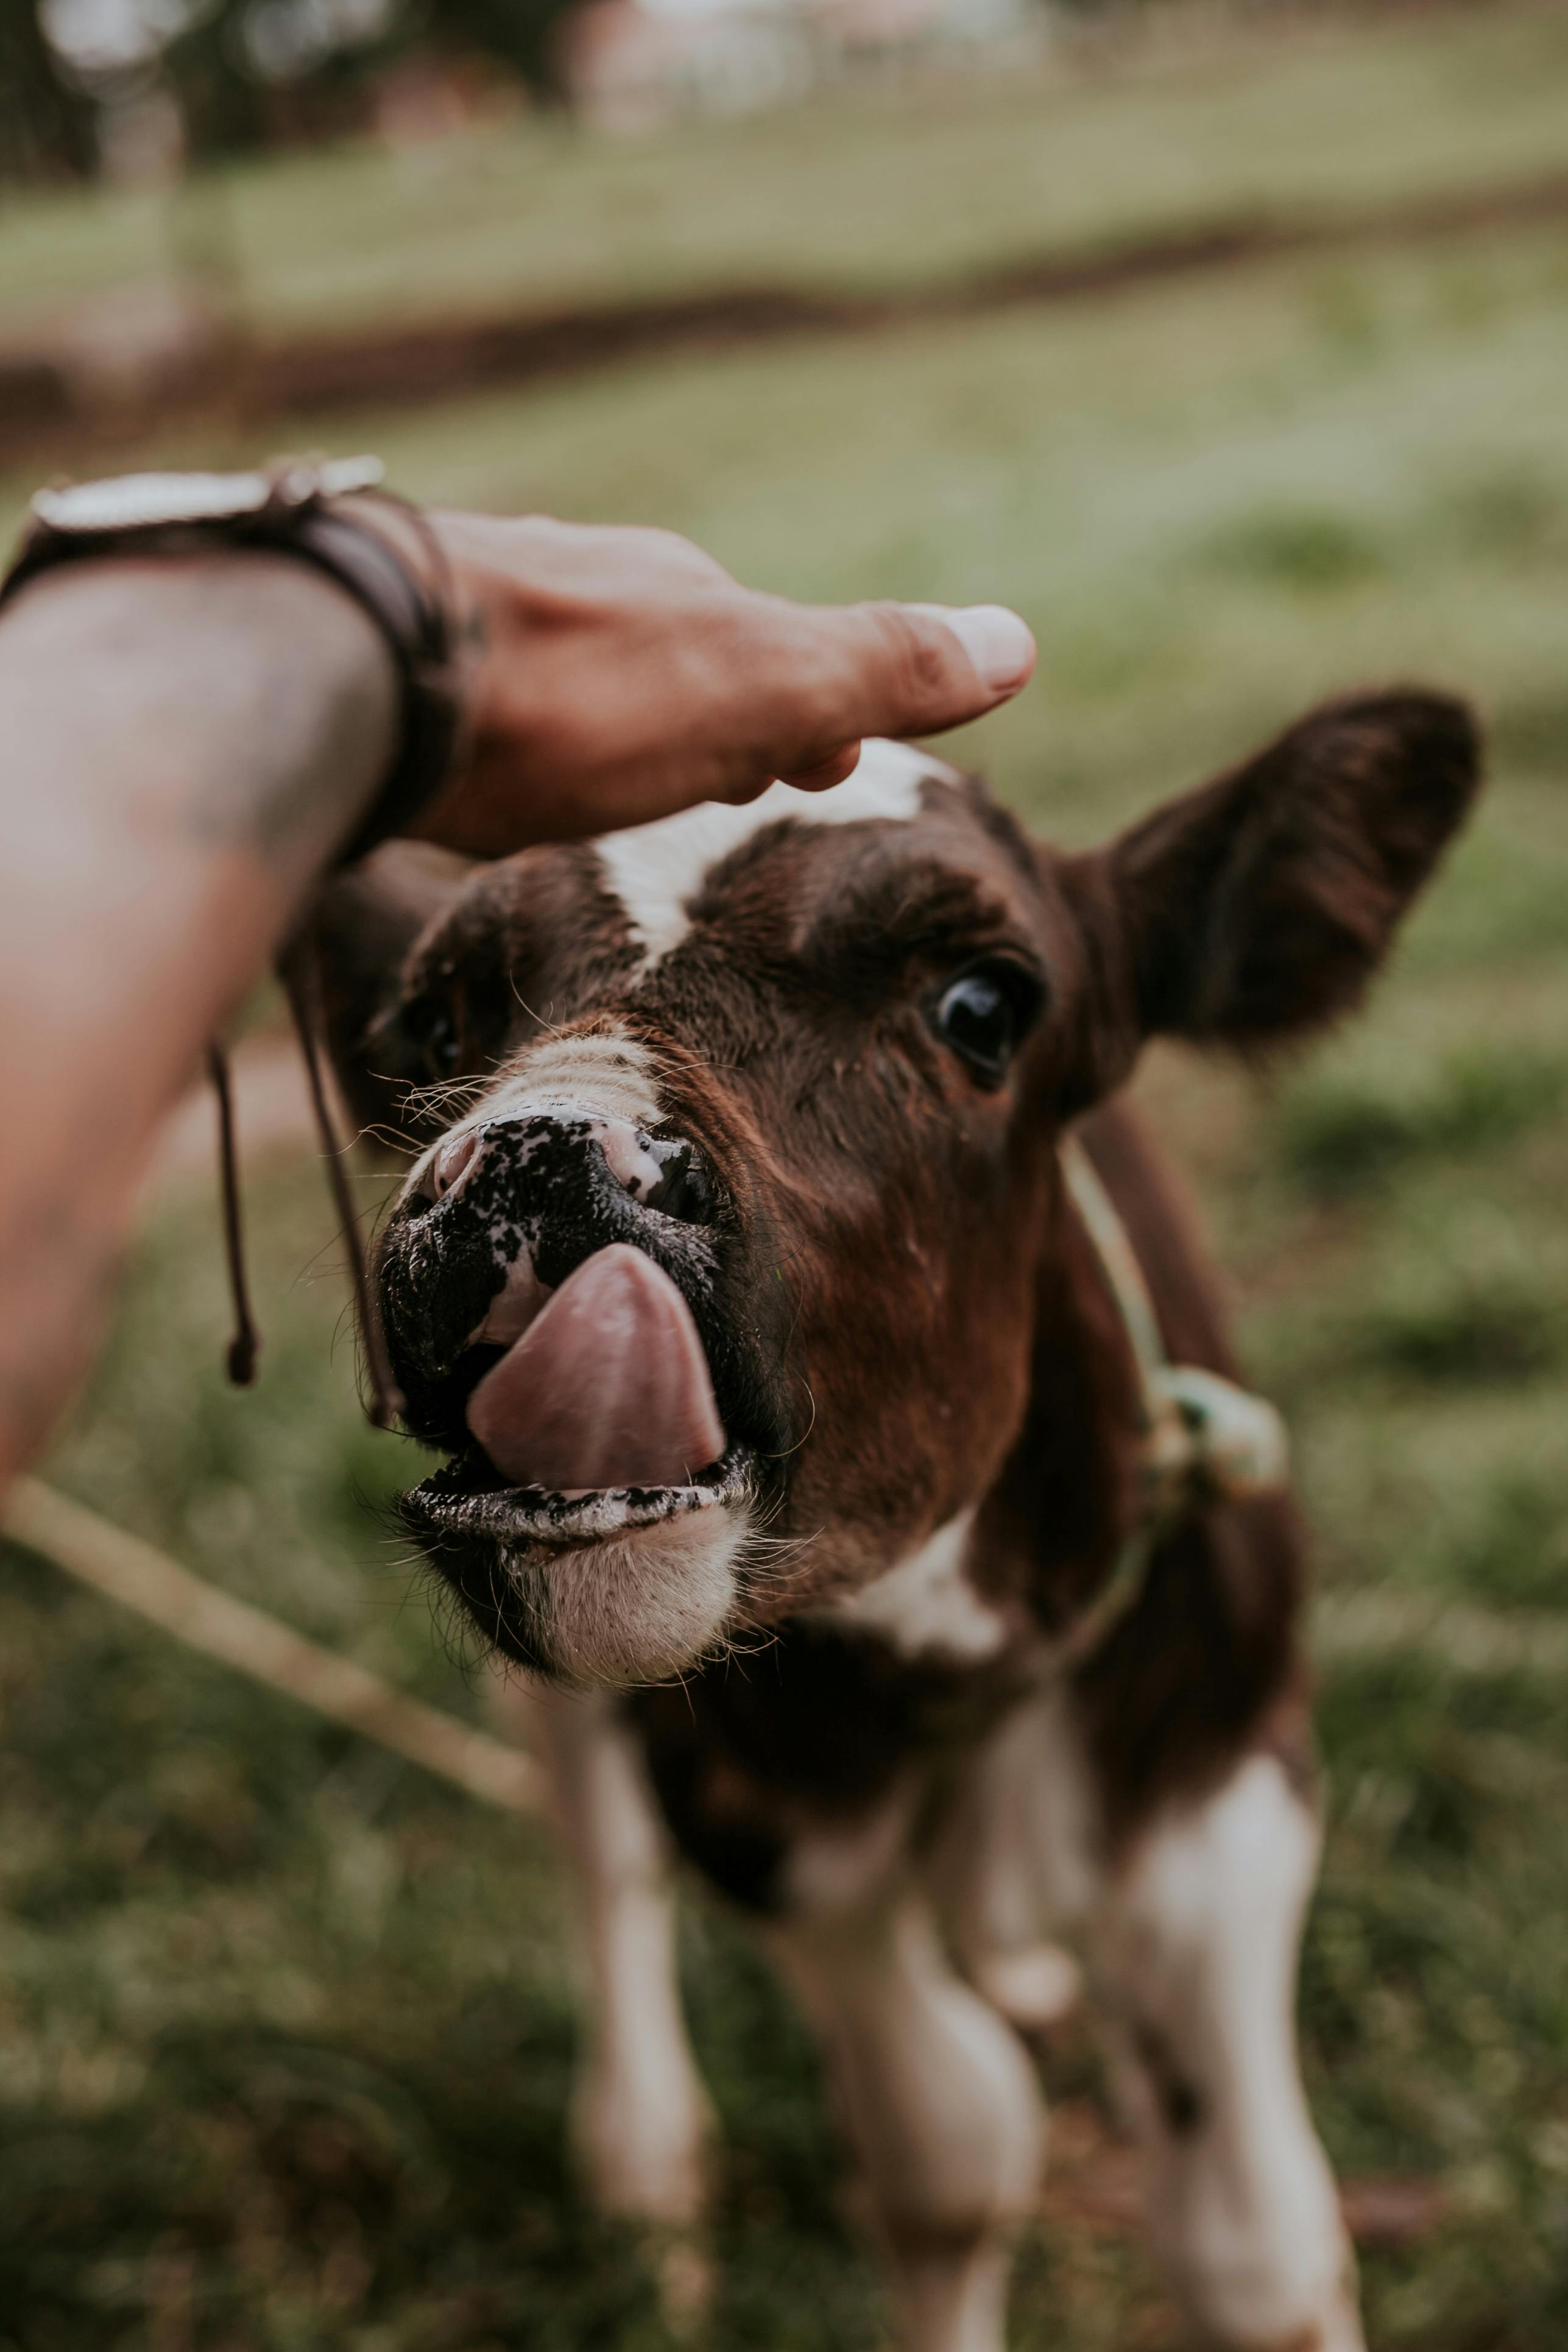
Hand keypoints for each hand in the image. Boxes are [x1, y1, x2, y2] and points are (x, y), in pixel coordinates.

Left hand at [404, 513, 1035, 855]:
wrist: (360, 671)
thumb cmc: (572, 696)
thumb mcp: (755, 689)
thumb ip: (875, 669)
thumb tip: (1020, 640)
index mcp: (683, 594)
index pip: (776, 656)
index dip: (812, 716)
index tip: (825, 768)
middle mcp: (589, 582)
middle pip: (676, 654)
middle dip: (716, 714)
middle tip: (735, 779)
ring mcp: (489, 605)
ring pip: (577, 662)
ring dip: (615, 715)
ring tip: (612, 778)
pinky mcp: (399, 651)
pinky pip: (484, 686)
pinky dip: (516, 719)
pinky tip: (486, 754)